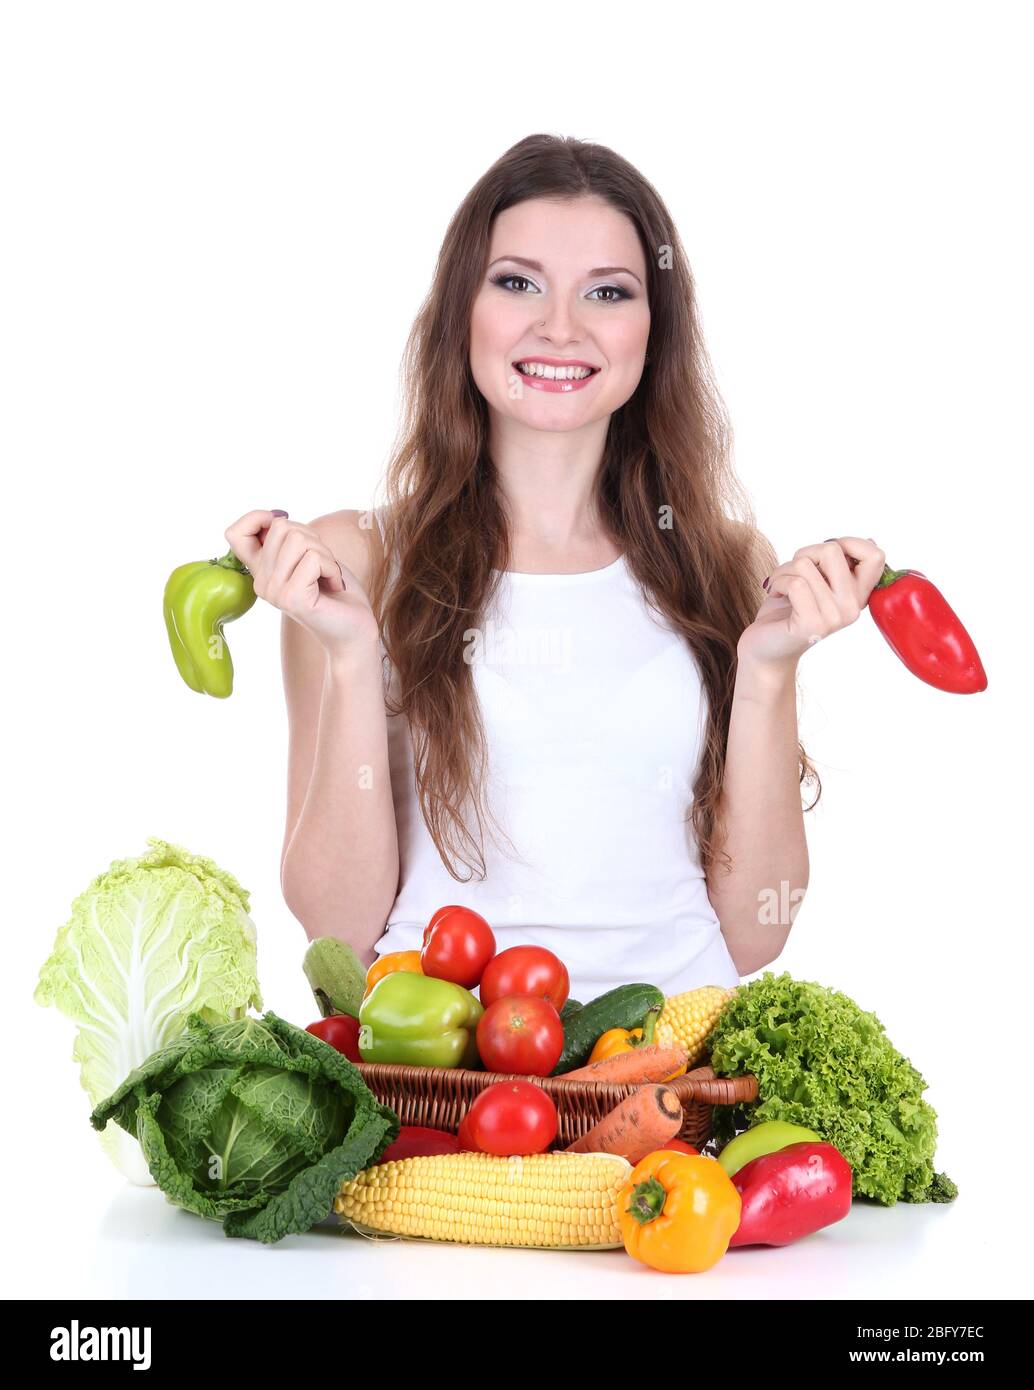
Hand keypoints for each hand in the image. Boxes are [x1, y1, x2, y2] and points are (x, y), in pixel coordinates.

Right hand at [224, 509, 379, 657]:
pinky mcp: (291, 597)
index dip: (255, 518)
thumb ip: (287, 538)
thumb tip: (275, 516)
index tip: (284, 527)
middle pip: (281, 527)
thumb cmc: (334, 588)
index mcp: (260, 570)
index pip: (234, 533)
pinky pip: (313, 559)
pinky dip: (332, 568)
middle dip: (313, 539)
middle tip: (321, 566)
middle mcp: (260, 582)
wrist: (354, 629)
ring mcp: (273, 591)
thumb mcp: (308, 554)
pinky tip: (334, 587)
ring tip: (327, 576)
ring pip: (298, 539)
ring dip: (324, 554)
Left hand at [737, 536, 886, 671]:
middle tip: (795, 571)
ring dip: (784, 570)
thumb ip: (840, 564)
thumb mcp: (819, 580)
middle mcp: (852, 607)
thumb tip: (871, 540)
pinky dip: (778, 582)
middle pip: (833, 549)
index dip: (848, 543)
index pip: (876, 556)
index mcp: (858, 595)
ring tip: (781, 586)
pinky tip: (775, 594)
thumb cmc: (789, 609)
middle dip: (805, 553)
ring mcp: (834, 617)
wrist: (765, 648)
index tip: (823, 557)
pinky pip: (795, 583)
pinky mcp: (811, 624)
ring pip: (806, 564)